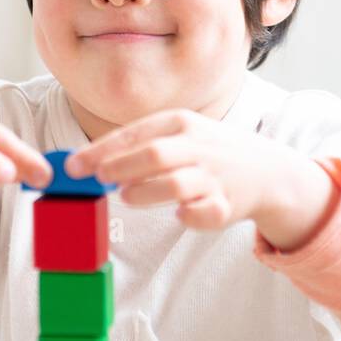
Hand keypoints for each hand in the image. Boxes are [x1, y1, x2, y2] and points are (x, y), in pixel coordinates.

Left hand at [63, 107, 337, 245]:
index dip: (100, 150)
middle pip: (153, 155)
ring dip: (146, 192)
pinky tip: (179, 214)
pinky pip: (205, 213)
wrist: (267, 171)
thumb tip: (90, 162)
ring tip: (128, 196)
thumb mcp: (178, 135)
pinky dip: (189, 216)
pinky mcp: (228, 205)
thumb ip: (137, 147)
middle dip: (120, 167)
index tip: (73, 165)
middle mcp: (198, 146)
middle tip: (98, 180)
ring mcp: (214, 176)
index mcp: (181, 123)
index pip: (134, 133)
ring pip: (175, 184)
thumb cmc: (209, 152)